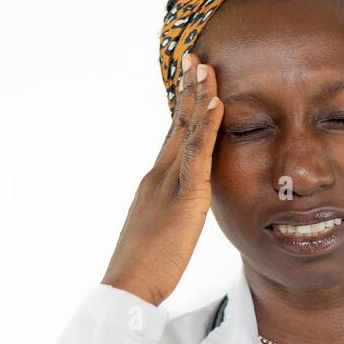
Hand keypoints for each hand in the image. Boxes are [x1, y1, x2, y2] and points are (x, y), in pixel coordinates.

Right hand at [102, 52, 223, 306]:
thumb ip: (171, 214)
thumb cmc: (145, 269)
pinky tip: (215, 104)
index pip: (173, 139)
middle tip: (196, 58)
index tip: (190, 82)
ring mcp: (168, 183)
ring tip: (206, 67)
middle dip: (188, 91)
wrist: (128, 285)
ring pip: (185, 132)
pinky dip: (206, 128)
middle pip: (177, 125)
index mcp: (155, 184)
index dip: (183, 110)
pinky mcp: (183, 197)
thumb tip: (182, 209)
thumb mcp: (162, 233)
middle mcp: (158, 175)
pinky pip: (197, 156)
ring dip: (197, 97)